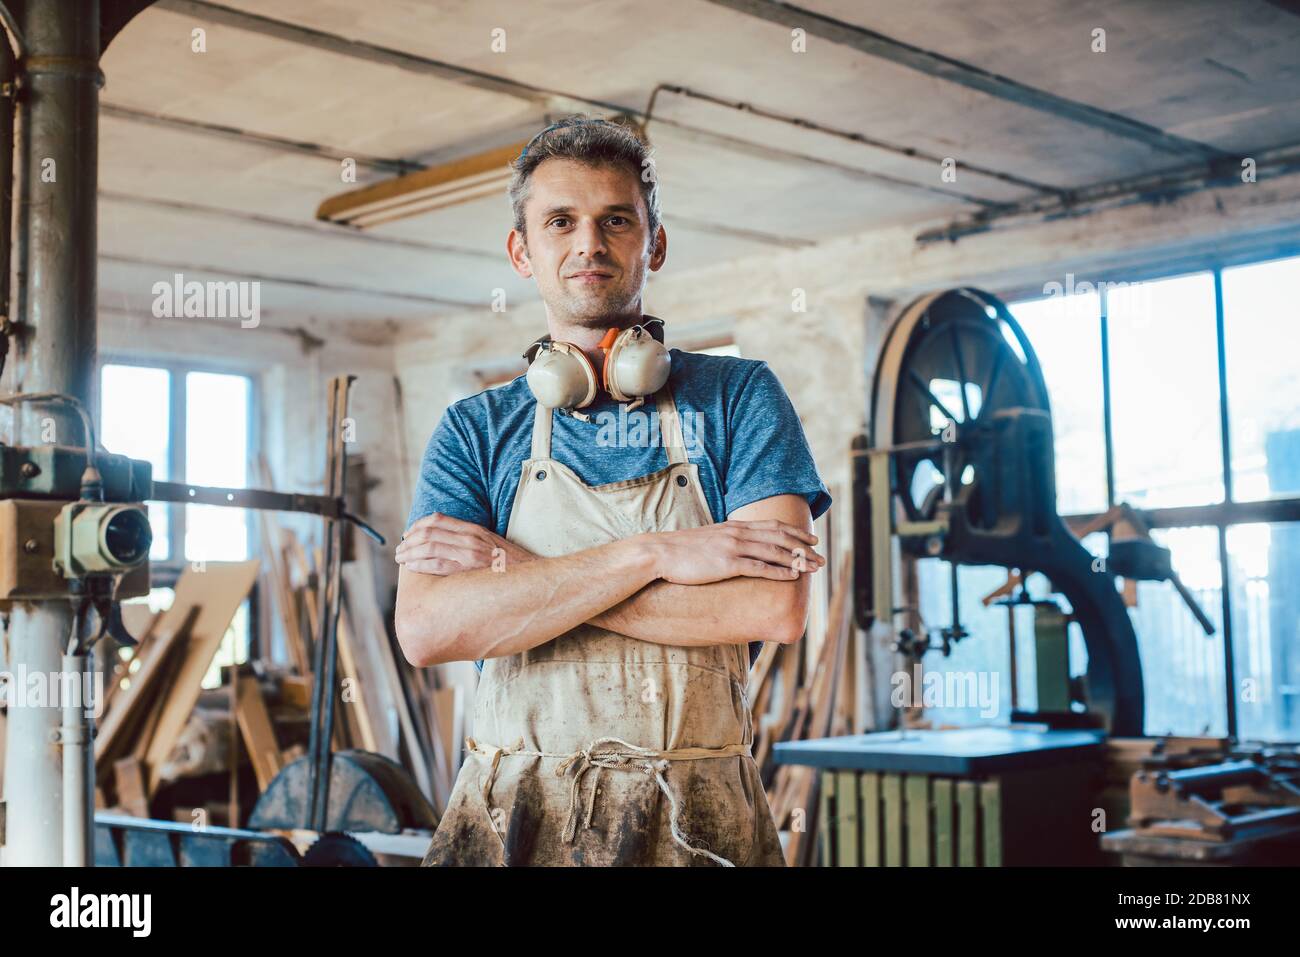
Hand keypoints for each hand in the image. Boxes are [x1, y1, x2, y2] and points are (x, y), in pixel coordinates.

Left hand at [395, 512, 535, 574]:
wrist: (532, 578)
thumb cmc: (511, 565)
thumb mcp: (491, 544)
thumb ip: (471, 541)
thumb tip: (448, 544)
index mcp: (474, 529)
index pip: (437, 520)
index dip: (417, 525)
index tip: (407, 534)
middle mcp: (470, 538)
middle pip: (429, 532)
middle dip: (408, 541)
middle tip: (399, 550)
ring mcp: (470, 554)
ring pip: (429, 547)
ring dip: (410, 553)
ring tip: (401, 559)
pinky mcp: (469, 570)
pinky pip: (438, 564)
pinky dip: (420, 564)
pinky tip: (411, 567)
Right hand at [642, 519, 824, 585]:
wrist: (660, 553)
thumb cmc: (682, 550)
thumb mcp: (709, 539)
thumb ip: (727, 540)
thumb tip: (740, 548)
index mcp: (734, 527)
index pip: (773, 526)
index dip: (795, 532)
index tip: (812, 539)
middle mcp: (737, 533)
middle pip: (780, 538)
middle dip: (803, 548)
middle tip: (821, 557)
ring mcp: (732, 548)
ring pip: (774, 552)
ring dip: (797, 560)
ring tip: (813, 568)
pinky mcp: (726, 564)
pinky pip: (758, 567)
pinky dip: (778, 572)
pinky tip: (792, 577)